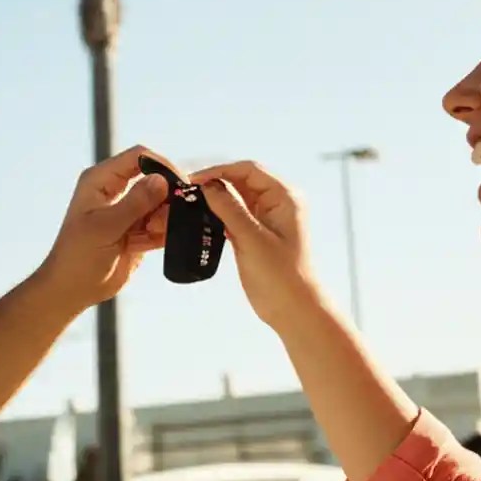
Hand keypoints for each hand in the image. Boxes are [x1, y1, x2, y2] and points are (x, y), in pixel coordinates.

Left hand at [37, 145, 169, 309]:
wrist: (73, 290)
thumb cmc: (78, 256)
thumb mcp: (105, 227)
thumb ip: (134, 203)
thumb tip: (161, 180)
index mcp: (101, 180)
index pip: (138, 157)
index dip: (161, 165)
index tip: (179, 184)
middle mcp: (116, 191)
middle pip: (155, 179)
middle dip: (167, 197)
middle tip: (168, 217)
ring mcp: (128, 212)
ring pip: (161, 203)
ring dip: (166, 218)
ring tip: (153, 234)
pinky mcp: (138, 231)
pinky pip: (161, 224)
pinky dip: (164, 232)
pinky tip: (154, 243)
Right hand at [188, 160, 328, 328]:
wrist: (294, 310)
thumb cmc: (282, 276)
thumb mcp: (252, 239)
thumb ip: (229, 209)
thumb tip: (207, 187)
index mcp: (284, 197)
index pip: (248, 170)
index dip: (219, 170)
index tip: (194, 179)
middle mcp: (276, 203)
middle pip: (240, 180)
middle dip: (214, 182)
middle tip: (187, 190)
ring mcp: (265, 219)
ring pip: (235, 198)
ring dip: (213, 198)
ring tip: (189, 203)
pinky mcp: (254, 234)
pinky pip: (232, 215)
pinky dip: (216, 214)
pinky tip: (199, 218)